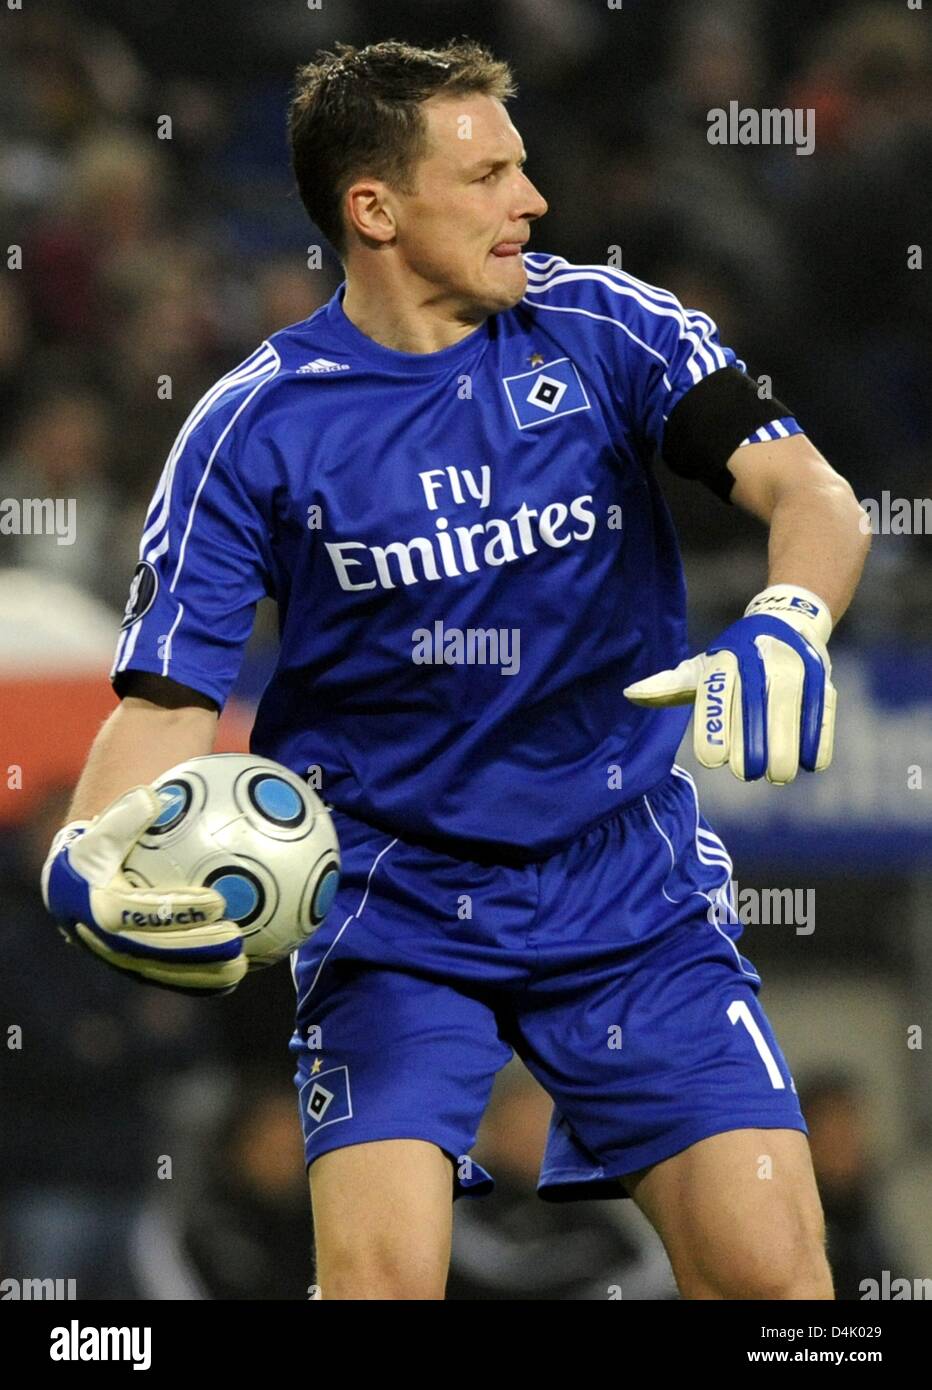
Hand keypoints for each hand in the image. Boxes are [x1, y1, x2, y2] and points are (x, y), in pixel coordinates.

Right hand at [41, 785, 245, 994]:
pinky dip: (200, 979)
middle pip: (149, 951)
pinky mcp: (129, 967)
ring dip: (202, 972)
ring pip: (160, 971)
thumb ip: (125, 813)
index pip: (132, 912)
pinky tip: (238, 974)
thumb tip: (152, 797)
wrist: (77, 879)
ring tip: (243, 964)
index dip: (173, 911)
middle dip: (194, 950)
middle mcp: (97, 938)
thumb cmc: (102, 840)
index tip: (218, 902)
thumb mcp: (105, 823)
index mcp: (88, 902)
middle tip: (236, 941)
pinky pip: (167, 976)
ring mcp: (114, 958)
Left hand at [623, 585, 835, 783]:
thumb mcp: (701, 667)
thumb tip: (631, 695)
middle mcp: (760, 657)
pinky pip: (822, 707)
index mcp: (726, 657)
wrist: (787, 620)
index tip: (713, 761)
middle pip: (758, 699)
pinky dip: (818, 736)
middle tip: (748, 774)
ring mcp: (796, 664)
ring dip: (787, 741)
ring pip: (792, 703)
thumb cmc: (735, 657)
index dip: (716, 725)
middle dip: (754, 739)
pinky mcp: (823, 676)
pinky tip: (810, 763)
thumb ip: (670, 686)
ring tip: (779, 775)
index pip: (718, 690)